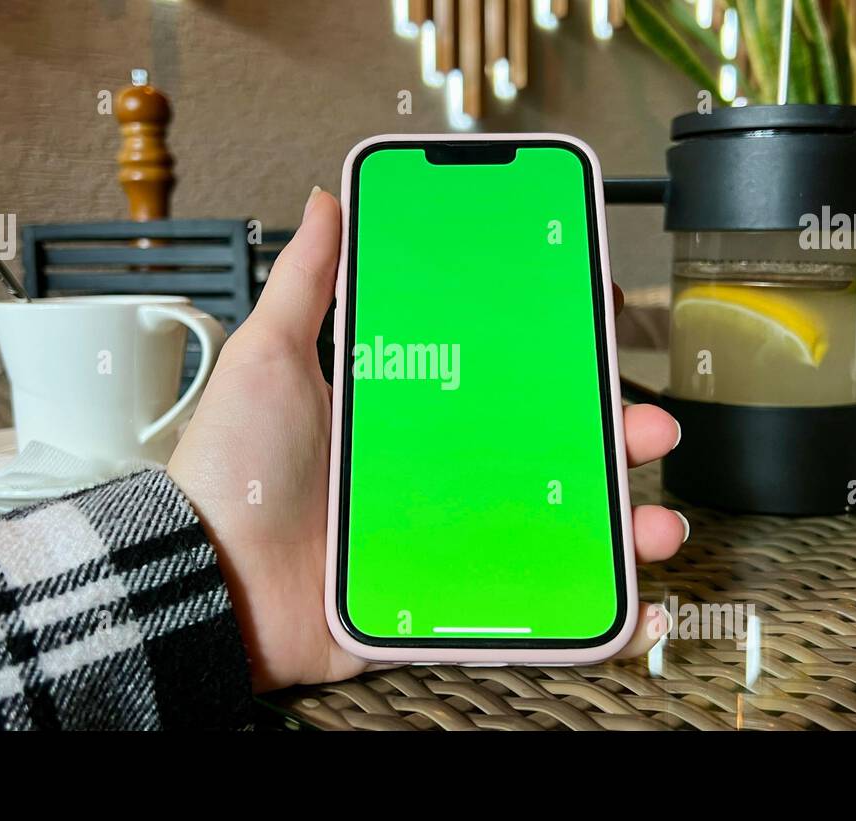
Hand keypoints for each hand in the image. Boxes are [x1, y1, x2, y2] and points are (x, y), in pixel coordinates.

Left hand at [167, 187, 687, 691]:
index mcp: (404, 417)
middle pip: (543, 454)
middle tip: (648, 427)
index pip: (499, 381)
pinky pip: (526, 612)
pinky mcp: (438, 602)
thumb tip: (329, 203)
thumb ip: (307, 283)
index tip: (600, 339)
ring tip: (651, 523)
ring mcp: (443, 541)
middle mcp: (432, 476)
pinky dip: (586, 617)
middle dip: (610, 439)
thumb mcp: (268, 358)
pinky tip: (632, 609)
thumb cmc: (233, 469)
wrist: (205, 580)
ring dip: (616, 525)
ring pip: (552, 529)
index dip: (557, 364)